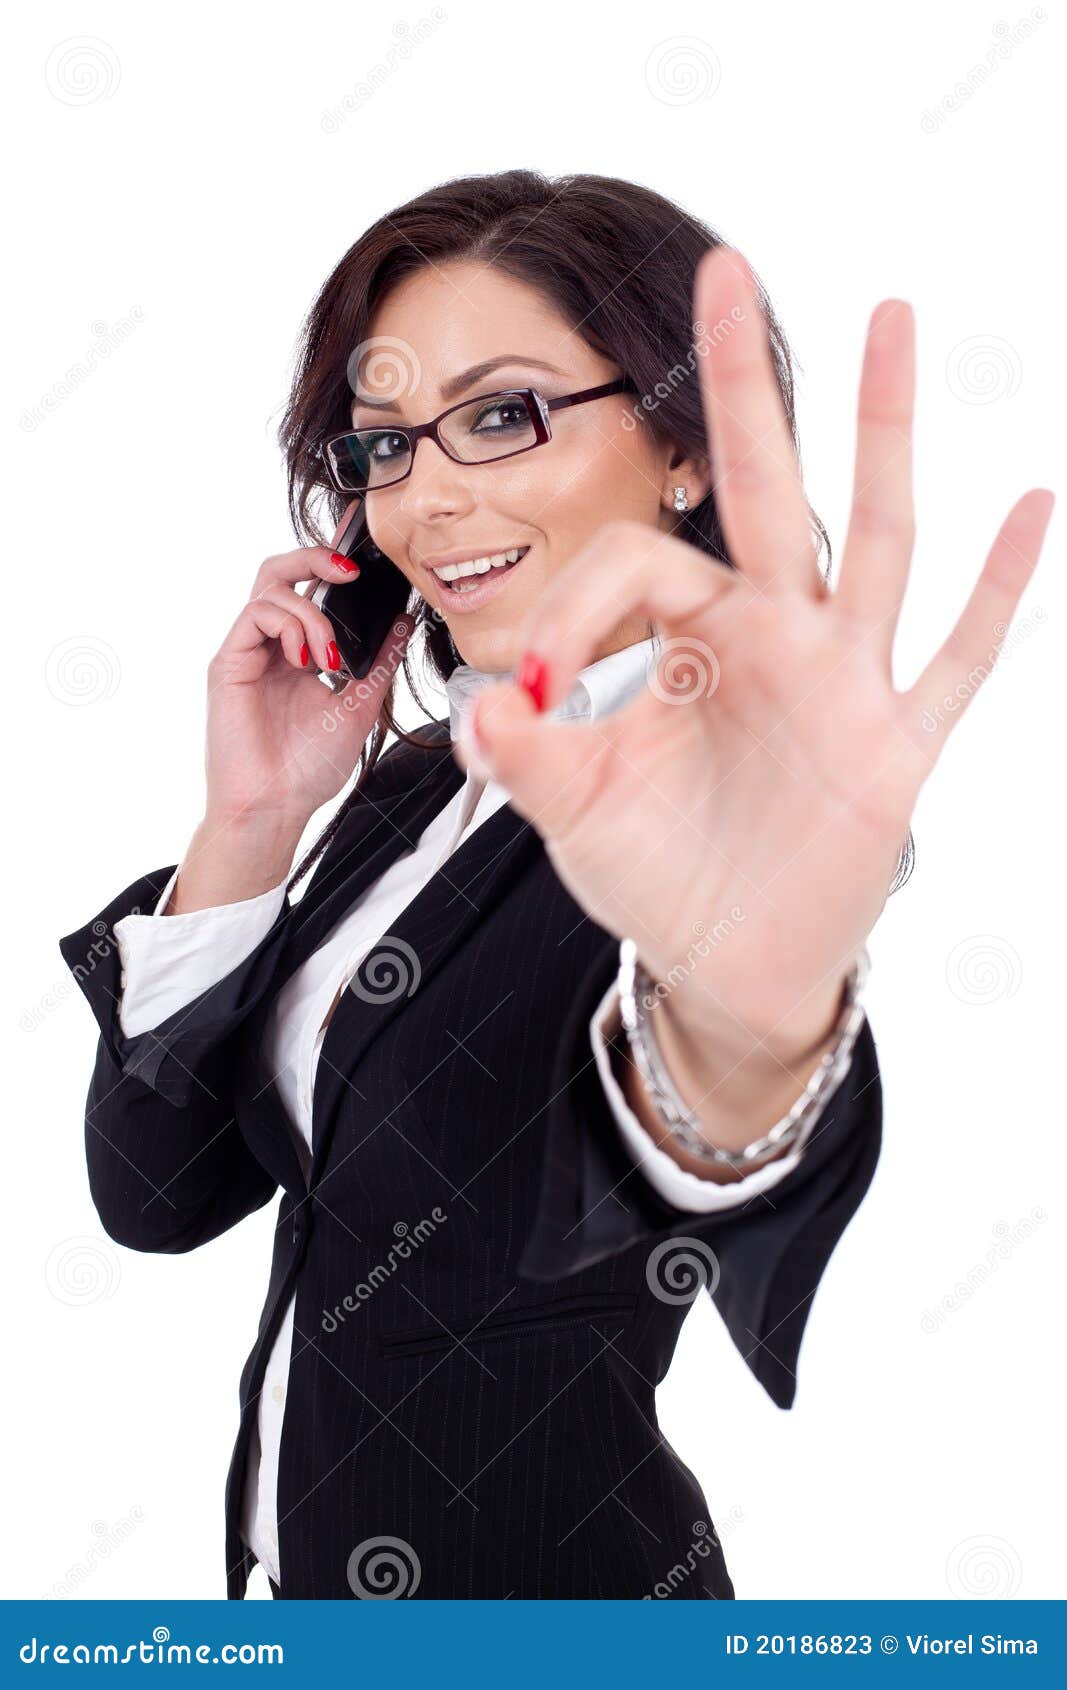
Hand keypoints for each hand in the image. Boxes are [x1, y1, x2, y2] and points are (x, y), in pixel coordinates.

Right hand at [203, 503, 414, 829]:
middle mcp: (269, 645)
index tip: (360, 549)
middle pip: (281, 570)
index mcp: (297, 652)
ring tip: (329, 655)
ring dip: (312, 611)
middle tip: (349, 571)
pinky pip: (257, 613)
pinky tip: (307, 660)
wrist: (276, 807)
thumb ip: (378, 662)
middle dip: (316, 556)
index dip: (329, 561)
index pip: (310, 589)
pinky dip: (291, 625)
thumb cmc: (306, 768)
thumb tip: (403, 622)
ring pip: (271, 586)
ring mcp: (246, 651)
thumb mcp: (359, 705)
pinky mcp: (228, 662)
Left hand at [454, 248, 1053, 1074]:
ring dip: (882, 433)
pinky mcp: (894, 747)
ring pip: (874, 537)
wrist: (726, 958)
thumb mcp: (576, 813)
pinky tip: (1032, 506)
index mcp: (690, 640)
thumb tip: (480, 709)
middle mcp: (772, 636)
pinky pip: (956, 660)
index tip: (528, 689)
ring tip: (892, 318)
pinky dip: (995, 591)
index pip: (638, 565)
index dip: (572, 610)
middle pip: (763, 487)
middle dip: (740, 384)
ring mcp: (842, 681)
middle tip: (725, 268)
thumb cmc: (658, 872)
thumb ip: (528, 759)